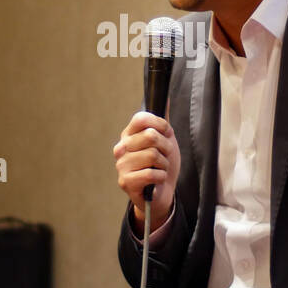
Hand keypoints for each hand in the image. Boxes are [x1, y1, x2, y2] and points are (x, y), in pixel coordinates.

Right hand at [113, 111, 179, 231]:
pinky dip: (161, 177)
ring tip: (160, 169)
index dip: (160, 125)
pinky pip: (152, 173)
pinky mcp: (126, 182)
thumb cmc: (162, 164)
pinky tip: (157, 180)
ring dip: (164, 164)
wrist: (162, 191)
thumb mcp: (165, 139)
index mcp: (129, 135)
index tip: (166, 134)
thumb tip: (164, 96)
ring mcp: (121, 165)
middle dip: (166, 147)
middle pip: (150, 136)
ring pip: (152, 155)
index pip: (141, 118)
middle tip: (164, 156)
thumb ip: (162, 120)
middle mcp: (121, 148)